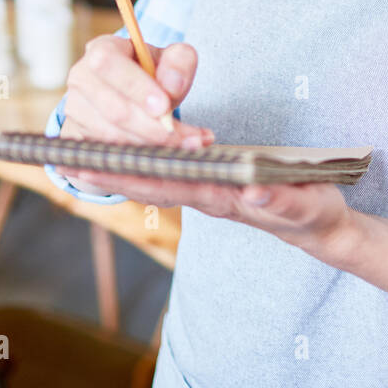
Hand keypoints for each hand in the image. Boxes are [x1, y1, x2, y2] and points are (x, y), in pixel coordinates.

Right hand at [60, 34, 212, 205]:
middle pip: (112, 109)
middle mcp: (81, 78)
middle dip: (152, 127)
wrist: (135, 97)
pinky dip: (137, 160)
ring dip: (150, 147)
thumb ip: (179, 63)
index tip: (164, 107)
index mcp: (102, 49)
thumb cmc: (153, 75)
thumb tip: (172, 85)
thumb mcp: (172, 60)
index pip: (108, 63)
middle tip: (187, 138)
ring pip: (110, 137)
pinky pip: (105, 155)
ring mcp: (74, 109)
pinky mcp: (77, 137)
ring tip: (186, 147)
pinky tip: (164, 158)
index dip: (135, 86)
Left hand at [69, 159, 354, 263]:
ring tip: (76, 159)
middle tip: (67, 162)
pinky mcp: (211, 189)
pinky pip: (166, 180)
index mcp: (224, 199)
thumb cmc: (312, 212)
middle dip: (110, 175)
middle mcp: (207, 198)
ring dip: (117, 173)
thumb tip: (255, 194)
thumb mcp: (305, 205)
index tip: (96, 165)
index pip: (171, 186)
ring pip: (154, 183)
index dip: (133, 175)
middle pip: (151, 186)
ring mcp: (207, 195)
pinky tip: (115, 162)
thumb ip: (283, 201)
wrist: (320, 227)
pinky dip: (137, 171)